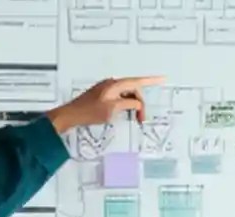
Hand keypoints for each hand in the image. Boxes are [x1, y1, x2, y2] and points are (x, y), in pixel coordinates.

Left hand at [46, 75, 164, 132]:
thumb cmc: (89, 112)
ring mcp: (106, 89)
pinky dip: (125, 105)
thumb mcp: (113, 109)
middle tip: (141, 119)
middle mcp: (111, 84)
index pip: (137, 82)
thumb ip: (128, 104)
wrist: (72, 114)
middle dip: (140, 103)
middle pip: (133, 90)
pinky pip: (120, 97)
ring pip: (126, 95)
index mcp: (115, 85)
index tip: (162, 79)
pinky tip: (125, 114)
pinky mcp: (103, 95)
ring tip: (134, 118)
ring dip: (133, 105)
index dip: (151, 81)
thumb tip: (137, 103)